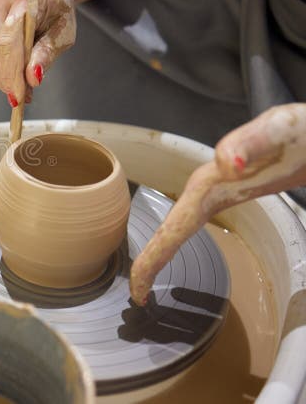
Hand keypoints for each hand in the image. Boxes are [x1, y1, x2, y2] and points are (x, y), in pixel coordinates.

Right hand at [0, 0, 74, 106]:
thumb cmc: (58, 10)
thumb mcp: (63, 33)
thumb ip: (46, 54)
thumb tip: (32, 80)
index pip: (9, 41)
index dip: (11, 72)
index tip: (19, 97)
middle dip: (3, 79)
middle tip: (18, 98)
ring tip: (12, 90)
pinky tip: (0, 80)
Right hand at [130, 103, 305, 304]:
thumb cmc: (298, 131)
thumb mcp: (279, 131)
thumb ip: (250, 142)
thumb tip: (225, 163)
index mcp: (210, 182)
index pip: (172, 228)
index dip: (152, 259)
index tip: (139, 287)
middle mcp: (206, 189)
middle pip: (168, 231)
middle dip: (148, 262)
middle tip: (139, 296)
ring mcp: (216, 192)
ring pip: (177, 228)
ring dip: (159, 254)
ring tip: (147, 282)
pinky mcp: (229, 193)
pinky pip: (192, 225)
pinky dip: (176, 243)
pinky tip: (176, 251)